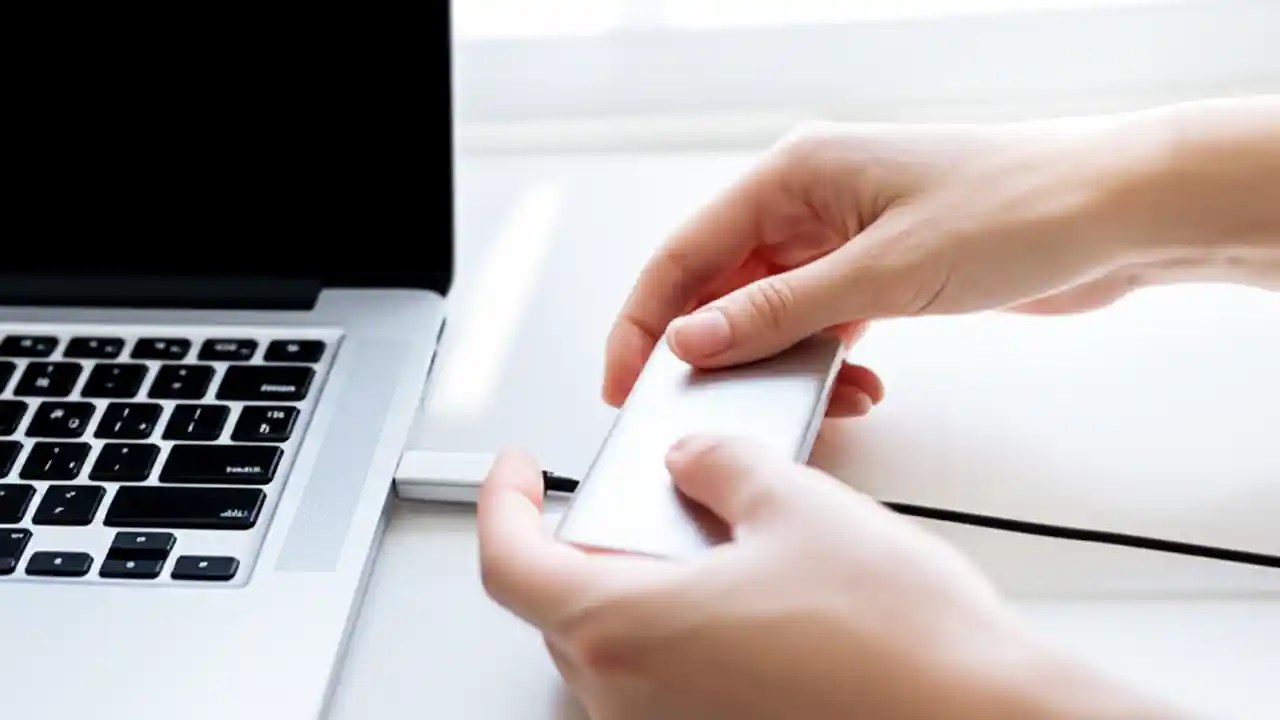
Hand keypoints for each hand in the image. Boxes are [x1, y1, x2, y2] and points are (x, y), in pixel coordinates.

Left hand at [478, 437, 1173, 718]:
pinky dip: (685, 635)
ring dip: (643, 591)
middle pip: (564, 608)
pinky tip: (753, 605)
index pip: (509, 563)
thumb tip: (696, 461)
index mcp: (626, 628)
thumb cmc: (899, 640)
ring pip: (618, 648)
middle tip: (638, 502)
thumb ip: (719, 466)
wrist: (979, 718)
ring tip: (715, 548)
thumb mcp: (794, 503)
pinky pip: (668, 683)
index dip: (500, 504)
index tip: (513, 473)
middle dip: (589, 544)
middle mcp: (633, 698)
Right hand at [604, 97, 1279, 407]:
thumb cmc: (1015, 208)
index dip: (645, 319)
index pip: (686, 251)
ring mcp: (842, 237)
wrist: (1115, 214)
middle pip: (721, 285)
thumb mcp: (880, 273)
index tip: (623, 378)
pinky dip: (824, 361)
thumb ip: (777, 313)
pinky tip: (854, 385)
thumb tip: (693, 339)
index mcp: (794, 175)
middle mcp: (809, 201)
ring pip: (772, 313)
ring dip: (779, 364)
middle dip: (711, 350)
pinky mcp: (877, 271)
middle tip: (697, 409)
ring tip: (808, 399)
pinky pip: (820, 323)